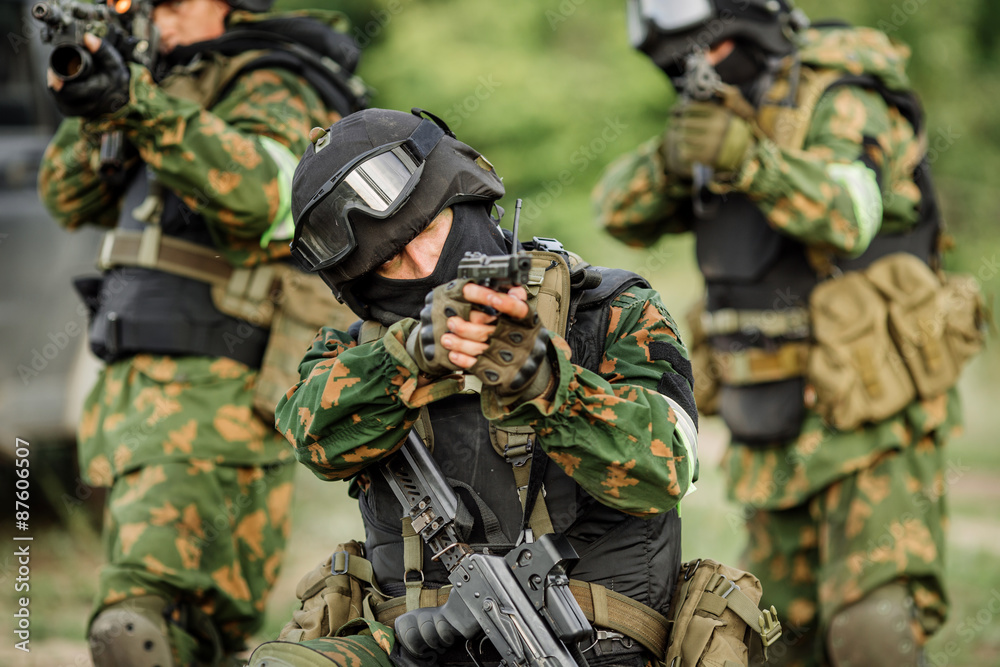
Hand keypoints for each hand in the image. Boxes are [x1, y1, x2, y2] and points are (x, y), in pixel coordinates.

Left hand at [48, 33, 130, 117]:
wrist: (126, 97)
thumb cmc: (118, 79)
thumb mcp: (114, 62)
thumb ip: (101, 49)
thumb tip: (87, 38)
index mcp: (97, 92)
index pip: (71, 92)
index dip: (57, 82)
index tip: (52, 72)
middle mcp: (90, 106)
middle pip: (63, 98)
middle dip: (55, 84)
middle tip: (53, 73)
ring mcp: (85, 112)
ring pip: (63, 104)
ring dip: (57, 92)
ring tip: (57, 80)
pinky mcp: (82, 115)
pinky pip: (66, 108)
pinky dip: (62, 98)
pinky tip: (62, 89)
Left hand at [446, 284, 553, 402]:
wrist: (528, 369)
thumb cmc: (521, 336)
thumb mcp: (524, 317)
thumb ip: (517, 300)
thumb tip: (514, 289)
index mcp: (528, 322)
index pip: (518, 309)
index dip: (504, 303)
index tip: (488, 297)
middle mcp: (522, 340)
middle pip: (490, 332)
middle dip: (466, 327)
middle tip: (451, 321)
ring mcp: (511, 358)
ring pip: (480, 349)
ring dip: (460, 343)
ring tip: (446, 337)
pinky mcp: (501, 374)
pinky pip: (479, 366)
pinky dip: (464, 360)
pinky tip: (453, 354)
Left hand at [664, 100, 753, 178]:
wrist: (744, 154)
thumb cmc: (731, 131)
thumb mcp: (727, 113)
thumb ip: (716, 103)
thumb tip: (698, 96)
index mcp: (720, 114)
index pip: (692, 108)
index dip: (679, 109)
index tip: (672, 111)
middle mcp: (715, 127)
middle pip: (685, 122)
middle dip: (676, 123)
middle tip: (672, 124)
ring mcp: (711, 143)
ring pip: (683, 137)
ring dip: (678, 137)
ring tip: (677, 136)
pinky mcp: (707, 157)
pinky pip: (685, 153)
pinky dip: (682, 151)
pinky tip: (683, 149)